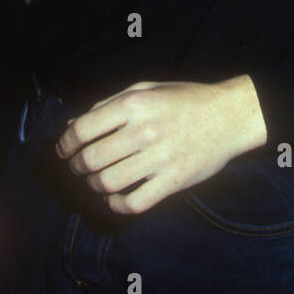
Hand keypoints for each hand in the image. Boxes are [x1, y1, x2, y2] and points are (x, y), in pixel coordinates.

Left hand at [56, 76, 266, 215]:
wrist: (229, 116)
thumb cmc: (184, 99)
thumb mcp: (144, 89)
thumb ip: (106, 105)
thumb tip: (70, 127)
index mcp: (134, 104)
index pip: (83, 130)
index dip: (65, 143)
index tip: (63, 149)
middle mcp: (144, 131)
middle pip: (91, 160)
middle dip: (76, 166)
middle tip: (78, 166)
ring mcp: (160, 158)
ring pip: (107, 183)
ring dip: (93, 185)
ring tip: (95, 180)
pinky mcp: (173, 181)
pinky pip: (133, 203)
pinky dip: (116, 205)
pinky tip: (114, 198)